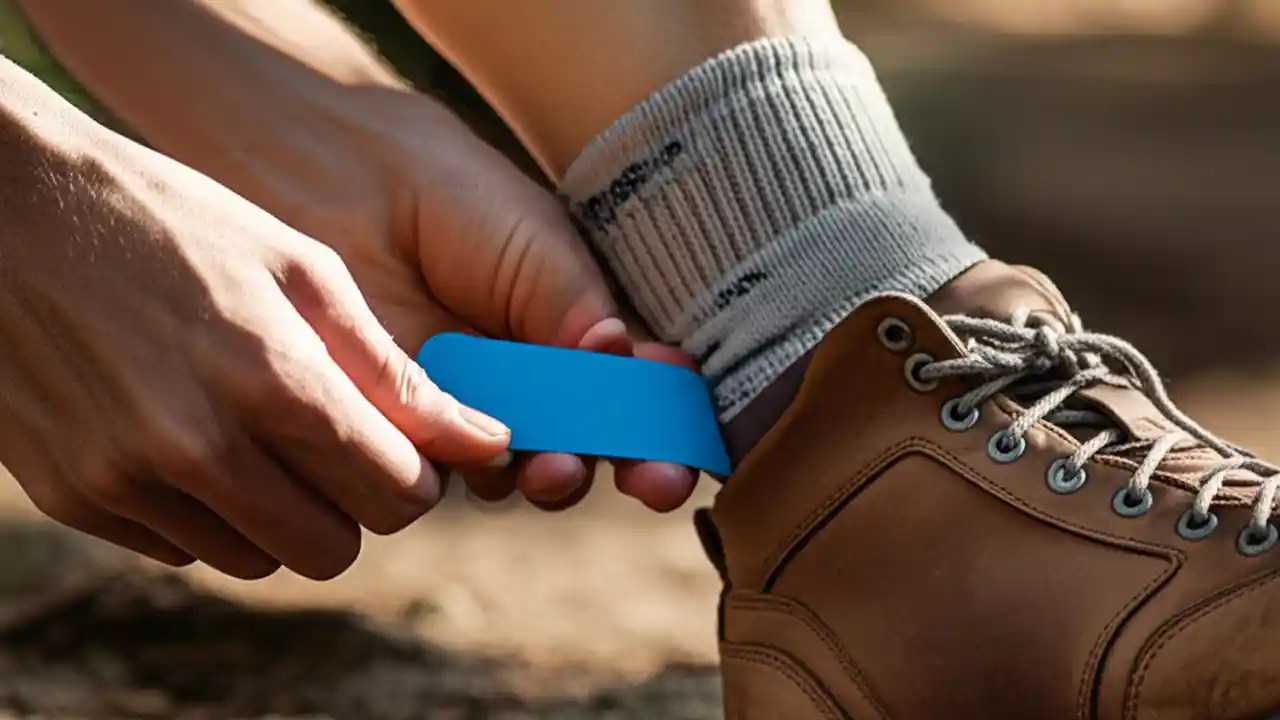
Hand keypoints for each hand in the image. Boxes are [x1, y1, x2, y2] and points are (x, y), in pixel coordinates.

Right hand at [0, 97, 511, 579]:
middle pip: (333, 549)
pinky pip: (185, 547)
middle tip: (341, 443)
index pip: (395, 495)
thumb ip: (391, 369)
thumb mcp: (299, 267)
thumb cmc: (176, 221)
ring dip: (283, 512)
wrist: (12, 207)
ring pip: (260, 559)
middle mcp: (195, 447)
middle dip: (355, 505)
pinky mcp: (74, 497)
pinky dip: (210, 511)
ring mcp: (125, 480)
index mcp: (270, 378)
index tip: (407, 445)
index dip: (417, 476)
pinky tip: (193, 434)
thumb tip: (480, 441)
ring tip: (260, 429)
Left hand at [221, 85, 700, 511]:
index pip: (643, 391)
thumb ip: (583, 310)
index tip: (685, 450)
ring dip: (560, 477)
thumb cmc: (454, 201)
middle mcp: (543, 378)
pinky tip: (490, 448)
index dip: (670, 427)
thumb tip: (630, 361)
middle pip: (604, 442)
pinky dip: (484, 468)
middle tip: (652, 482)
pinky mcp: (421, 430)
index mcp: (585, 329)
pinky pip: (462, 469)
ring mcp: (484, 408)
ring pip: (536, 468)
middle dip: (634, 468)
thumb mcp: (540, 243)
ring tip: (559, 467)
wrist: (348, 190)